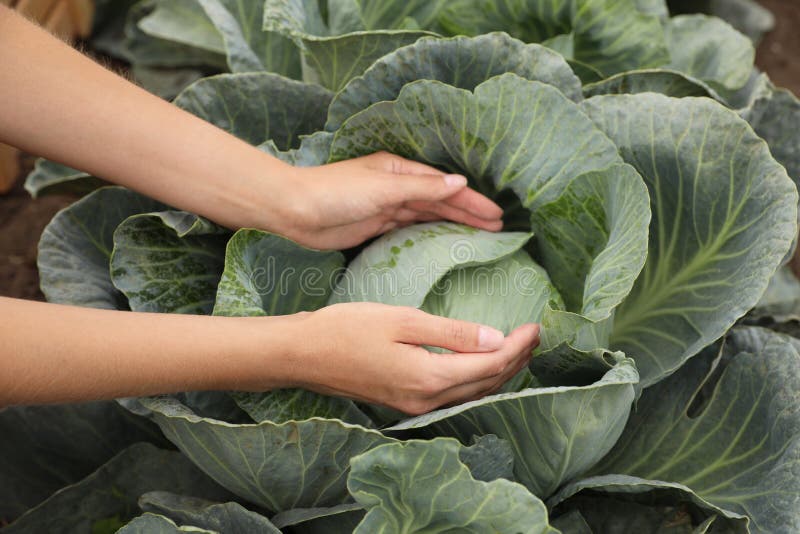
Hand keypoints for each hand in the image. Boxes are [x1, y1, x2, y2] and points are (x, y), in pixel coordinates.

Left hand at [279, 152, 503, 248]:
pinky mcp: (376, 226)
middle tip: (498, 228)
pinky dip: (430, 233)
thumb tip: (459, 182)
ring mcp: (386, 206)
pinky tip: (446, 241)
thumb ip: (422, 189)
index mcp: (399, 170)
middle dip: (468, 212)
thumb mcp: (383, 188)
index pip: (443, 185)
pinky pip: (411, 229)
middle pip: (440, 200)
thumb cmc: (335, 192)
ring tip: (481, 235)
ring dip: (453, 223)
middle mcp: (396, 186)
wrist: (294, 211)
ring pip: (428, 215)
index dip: (471, 199)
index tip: (496, 214)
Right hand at [285, 303, 539, 414]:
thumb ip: (450, 332)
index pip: (490, 365)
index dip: (518, 346)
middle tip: (537, 335)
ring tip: (521, 349)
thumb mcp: (402, 320)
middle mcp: (427, 400)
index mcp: (428, 377)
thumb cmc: (347, 329)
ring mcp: (416, 406)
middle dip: (517, 360)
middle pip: (487, 384)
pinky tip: (484, 365)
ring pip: (473, 393)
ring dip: (501, 372)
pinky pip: (456, 395)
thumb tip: (494, 337)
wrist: (303, 355)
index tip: (536, 325)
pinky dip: (478, 380)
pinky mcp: (406, 403)